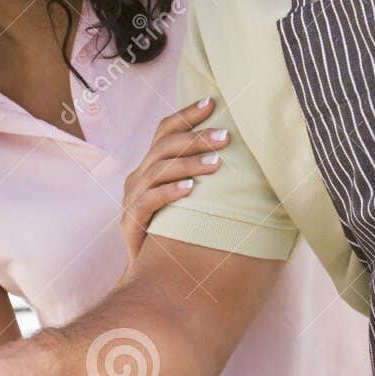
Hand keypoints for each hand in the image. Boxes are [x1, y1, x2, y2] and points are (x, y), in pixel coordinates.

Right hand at [120, 94, 230, 266]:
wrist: (149, 273)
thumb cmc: (176, 230)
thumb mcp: (189, 199)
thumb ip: (203, 176)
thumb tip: (244, 156)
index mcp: (151, 165)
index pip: (164, 130)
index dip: (186, 114)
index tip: (212, 102)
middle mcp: (139, 176)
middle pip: (165, 146)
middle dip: (196, 138)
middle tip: (226, 138)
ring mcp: (132, 198)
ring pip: (159, 169)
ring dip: (189, 163)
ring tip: (217, 163)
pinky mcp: (130, 221)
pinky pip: (149, 200)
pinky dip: (170, 191)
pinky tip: (191, 189)